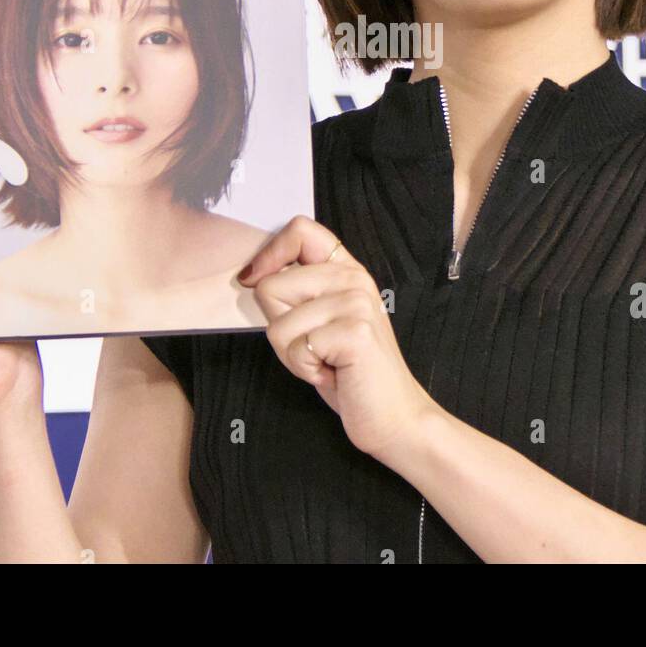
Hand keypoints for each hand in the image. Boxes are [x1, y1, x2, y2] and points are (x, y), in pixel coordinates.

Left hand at [238, 215, 438, 462]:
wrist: (394, 416)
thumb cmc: (350, 372)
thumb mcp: (322, 321)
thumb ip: (299, 294)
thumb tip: (251, 276)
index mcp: (346, 270)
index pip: (300, 230)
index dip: (269, 253)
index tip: (254, 279)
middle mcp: (353, 278)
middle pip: (271, 286)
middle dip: (278, 328)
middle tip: (313, 347)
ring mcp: (356, 303)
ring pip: (277, 324)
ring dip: (292, 355)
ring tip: (325, 362)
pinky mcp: (355, 331)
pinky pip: (295, 347)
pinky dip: (305, 370)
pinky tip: (333, 373)